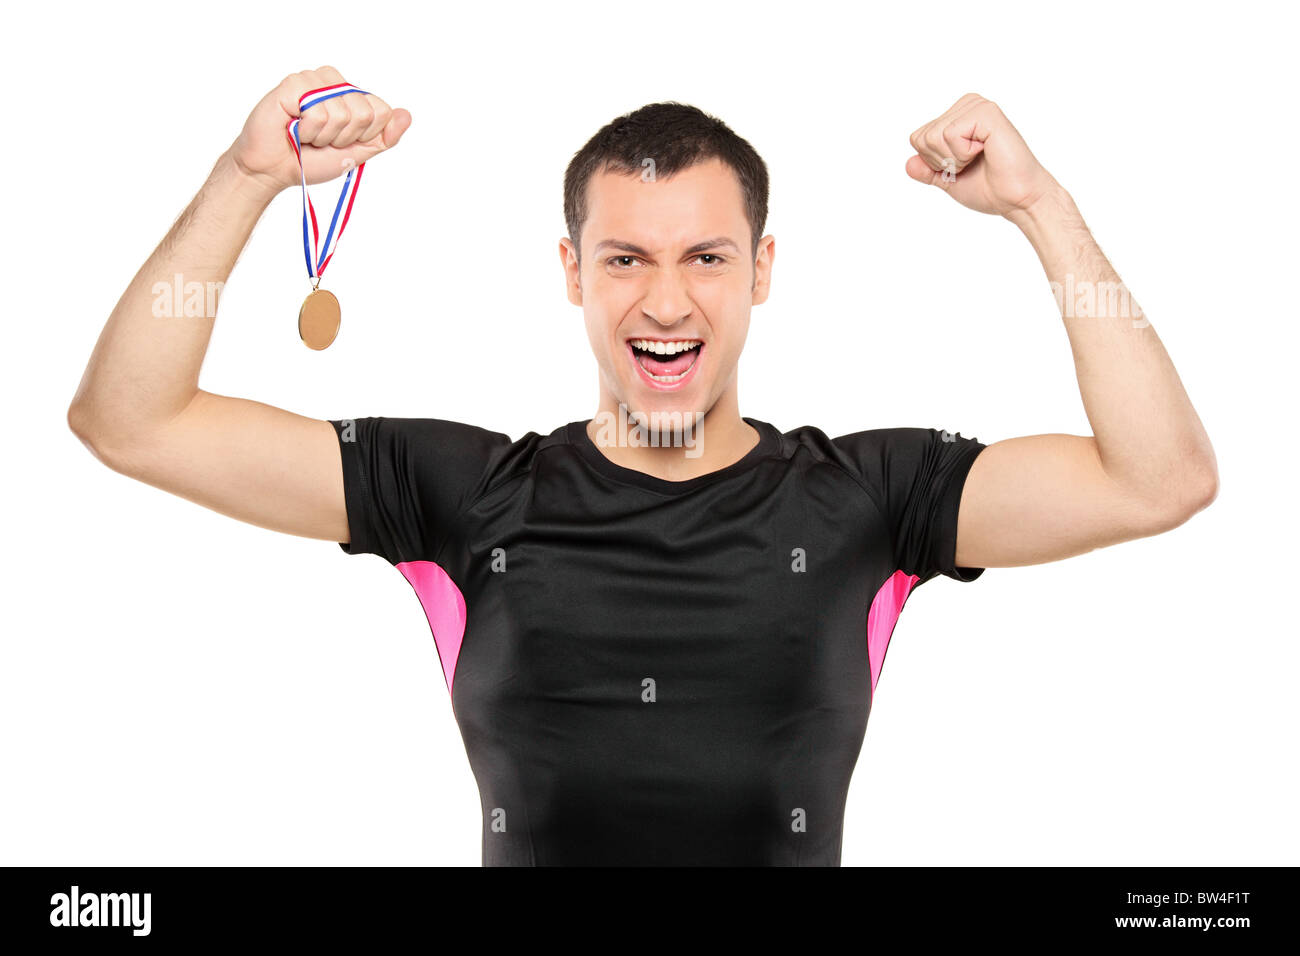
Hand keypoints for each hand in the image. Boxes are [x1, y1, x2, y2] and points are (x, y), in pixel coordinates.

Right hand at [228, 65, 410, 197]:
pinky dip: (307, 130)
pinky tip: (294, 127)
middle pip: (364, 113)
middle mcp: (334, 81)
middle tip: (321, 139)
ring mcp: (313, 80)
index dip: (364, 136)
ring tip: (306, 134)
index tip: (342, 142)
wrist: (275, 170)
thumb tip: (406, 115)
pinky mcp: (293, 84)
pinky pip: (318, 112)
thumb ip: (384, 137)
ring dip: (323, 135)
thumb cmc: (312, 159)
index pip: (382, 112)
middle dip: (344, 138)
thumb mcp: (357, 153)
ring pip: (341, 112)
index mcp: (352, 94)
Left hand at [905, 93, 1057, 218]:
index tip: (961, 167)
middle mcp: (968, 105)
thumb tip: (908, 164)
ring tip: (979, 158)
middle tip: (971, 164)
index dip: (933, 162)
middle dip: (942, 161)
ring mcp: (978, 106)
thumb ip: (929, 171)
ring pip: (933, 136)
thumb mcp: (950, 180)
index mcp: (958, 116)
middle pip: (922, 137)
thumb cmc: (991, 189)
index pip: (917, 139)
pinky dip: (963, 154)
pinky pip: (950, 134)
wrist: (1017, 199)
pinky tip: (985, 151)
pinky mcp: (987, 112)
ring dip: (954, 159)